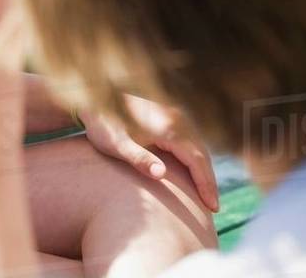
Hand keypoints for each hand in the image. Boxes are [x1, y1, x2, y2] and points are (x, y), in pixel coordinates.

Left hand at [79, 96, 220, 211]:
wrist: (92, 99)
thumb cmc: (101, 125)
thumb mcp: (116, 145)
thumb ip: (138, 158)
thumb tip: (161, 174)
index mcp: (168, 127)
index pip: (197, 159)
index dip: (206, 184)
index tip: (212, 206)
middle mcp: (176, 118)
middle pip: (202, 153)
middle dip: (208, 181)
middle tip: (213, 207)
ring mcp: (174, 113)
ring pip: (197, 146)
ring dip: (203, 169)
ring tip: (206, 194)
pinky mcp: (168, 114)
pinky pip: (189, 139)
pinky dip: (195, 158)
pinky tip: (192, 172)